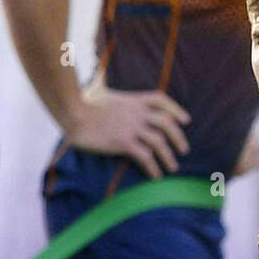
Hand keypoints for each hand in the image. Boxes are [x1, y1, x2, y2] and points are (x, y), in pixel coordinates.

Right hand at [66, 72, 190, 176]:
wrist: (72, 112)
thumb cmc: (82, 103)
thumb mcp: (102, 92)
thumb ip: (111, 91)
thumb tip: (105, 82)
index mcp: (133, 100)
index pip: (161, 100)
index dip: (176, 109)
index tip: (185, 120)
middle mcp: (136, 112)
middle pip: (166, 123)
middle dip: (179, 137)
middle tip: (184, 150)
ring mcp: (131, 127)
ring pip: (159, 142)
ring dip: (169, 156)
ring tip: (173, 168)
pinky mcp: (123, 142)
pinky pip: (145, 156)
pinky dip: (153, 167)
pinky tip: (155, 176)